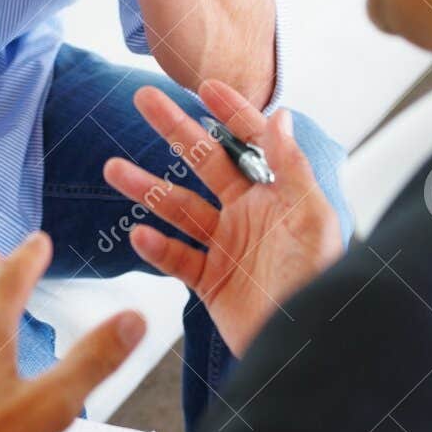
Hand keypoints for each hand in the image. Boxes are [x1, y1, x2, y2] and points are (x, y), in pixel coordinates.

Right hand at [103, 79, 342, 355]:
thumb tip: (281, 116)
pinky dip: (156, 247)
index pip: (251, 143)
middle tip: (143, 100)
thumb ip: (291, 168)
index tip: (205, 87)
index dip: (232, 113)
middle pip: (205, 164)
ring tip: (113, 169)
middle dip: (175, 131)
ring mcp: (227, 247)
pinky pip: (176, 258)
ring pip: (178, 209)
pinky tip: (139, 235)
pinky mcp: (211, 282)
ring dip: (146, 188)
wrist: (307, 345)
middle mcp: (249, 215)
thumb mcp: (313, 219)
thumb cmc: (319, 281)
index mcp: (277, 195)